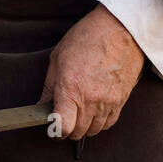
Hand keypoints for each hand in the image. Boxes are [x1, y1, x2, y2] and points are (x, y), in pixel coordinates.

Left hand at [40, 4, 144, 139]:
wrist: (119, 29)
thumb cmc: (86, 38)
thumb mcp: (58, 58)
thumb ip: (49, 87)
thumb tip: (41, 105)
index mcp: (70, 89)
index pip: (63, 127)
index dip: (55, 132)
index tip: (52, 127)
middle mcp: (90, 100)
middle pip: (78, 132)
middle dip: (68, 130)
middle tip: (64, 119)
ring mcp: (108, 102)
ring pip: (94, 130)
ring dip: (84, 127)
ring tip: (79, 114)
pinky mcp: (121, 100)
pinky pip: (109, 123)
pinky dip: (100, 123)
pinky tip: (94, 112)